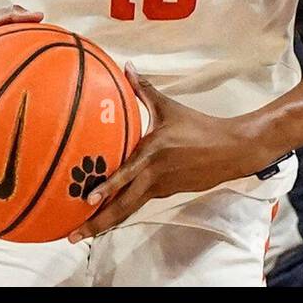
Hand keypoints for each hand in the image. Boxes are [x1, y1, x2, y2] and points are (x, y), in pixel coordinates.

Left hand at [68, 64, 262, 241]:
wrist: (228, 151)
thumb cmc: (197, 126)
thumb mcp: (168, 107)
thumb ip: (143, 89)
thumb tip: (127, 66)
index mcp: (151, 153)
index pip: (126, 174)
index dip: (107, 187)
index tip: (87, 199)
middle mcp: (153, 176)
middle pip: (122, 206)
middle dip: (97, 222)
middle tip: (73, 236)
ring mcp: (160, 188)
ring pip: (129, 209)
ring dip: (107, 222)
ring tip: (84, 233)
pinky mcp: (166, 193)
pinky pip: (140, 203)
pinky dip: (122, 211)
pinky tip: (107, 215)